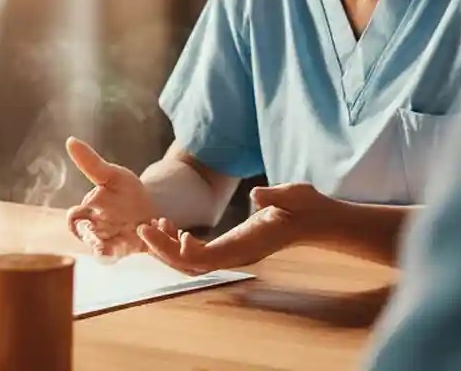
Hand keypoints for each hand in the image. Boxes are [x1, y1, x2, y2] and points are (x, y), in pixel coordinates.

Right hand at [65, 137, 157, 259]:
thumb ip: (90, 163)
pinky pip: (137, 253)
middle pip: (91, 241)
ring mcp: (116, 244)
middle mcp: (98, 233)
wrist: (149, 206)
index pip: (74, 219)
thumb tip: (70, 140)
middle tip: (101, 246)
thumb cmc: (123, 192)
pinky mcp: (136, 250)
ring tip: (126, 243)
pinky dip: (144, 246)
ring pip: (111, 251)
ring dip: (117, 249)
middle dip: (96, 243)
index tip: (80, 216)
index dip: (76, 220)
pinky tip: (151, 234)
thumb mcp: (111, 176)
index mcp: (87, 214)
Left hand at [136, 183, 334, 273]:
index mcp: (249, 245)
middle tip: (143, 228)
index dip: (188, 252)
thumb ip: (275, 195)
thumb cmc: (306, 207)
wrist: (317, 221)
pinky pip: (196, 255)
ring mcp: (231, 254)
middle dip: (164, 250)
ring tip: (150, 226)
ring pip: (190, 264)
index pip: (211, 258)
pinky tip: (169, 226)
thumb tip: (258, 194)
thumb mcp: (294, 195)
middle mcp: (237, 255)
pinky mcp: (229, 248)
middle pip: (192, 265)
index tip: (179, 232)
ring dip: (166, 248)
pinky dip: (178, 244)